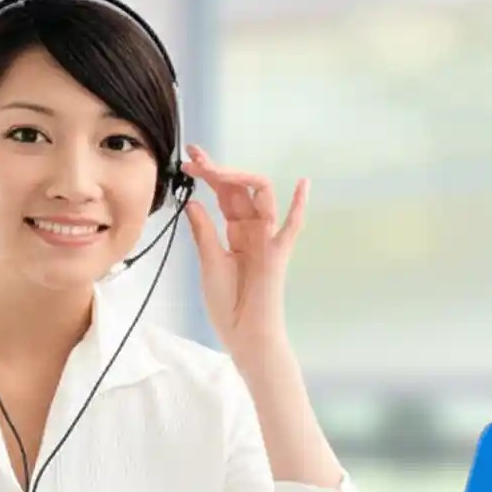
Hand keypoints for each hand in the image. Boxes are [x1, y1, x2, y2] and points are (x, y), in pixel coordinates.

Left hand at [181, 143, 308, 355]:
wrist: (243, 334)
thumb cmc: (227, 304)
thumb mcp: (209, 262)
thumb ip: (204, 232)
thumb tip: (193, 201)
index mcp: (235, 232)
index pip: (224, 195)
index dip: (207, 176)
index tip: (187, 162)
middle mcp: (253, 230)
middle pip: (239, 189)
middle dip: (216, 170)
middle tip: (193, 158)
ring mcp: (267, 239)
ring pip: (260, 197)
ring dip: (238, 178)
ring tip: (214, 169)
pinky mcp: (278, 253)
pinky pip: (292, 227)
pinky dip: (300, 205)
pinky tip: (304, 184)